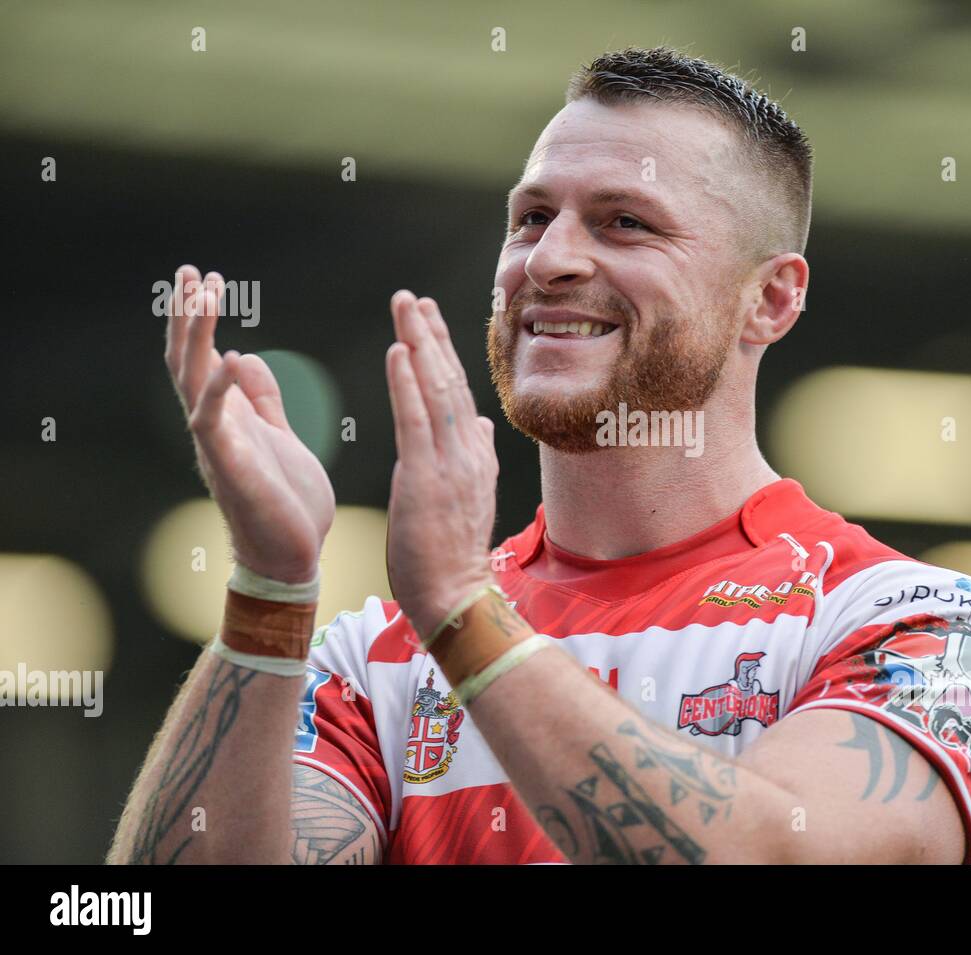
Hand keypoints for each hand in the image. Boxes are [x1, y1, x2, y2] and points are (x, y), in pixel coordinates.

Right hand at [164, 264, 334, 583]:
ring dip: (196, 336)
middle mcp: (216, 427)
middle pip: (188, 360)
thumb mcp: (281, 437)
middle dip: (188, 315)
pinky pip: (215, 420)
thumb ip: (263, 400)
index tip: (204, 278)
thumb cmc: (287, 503)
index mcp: (231, 417)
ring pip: (193, 380)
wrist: (292, 558)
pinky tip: (229, 356)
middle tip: (190, 271)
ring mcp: (218, 445)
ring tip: (202, 293)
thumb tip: (243, 356)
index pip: (203, 358)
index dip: (199, 320)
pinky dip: (221, 388)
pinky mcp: (231, 466)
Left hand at [384, 291, 498, 639]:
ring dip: (419, 344)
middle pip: (448, 381)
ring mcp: (451, 464)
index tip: (427, 318)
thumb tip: (482, 424)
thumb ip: (475, 456)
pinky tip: (399, 351)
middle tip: (411, 297)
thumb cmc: (450, 555)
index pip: (458, 392)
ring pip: (435, 391)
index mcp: (475, 456)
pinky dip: (408, 383)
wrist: (454, 598)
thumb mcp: (468, 498)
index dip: (442, 351)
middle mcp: (468, 452)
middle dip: (430, 334)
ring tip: (405, 307)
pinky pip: (416, 422)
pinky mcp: (427, 480)